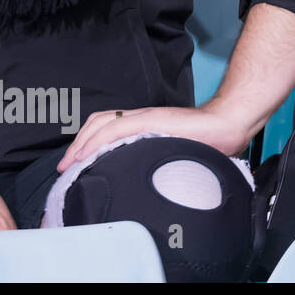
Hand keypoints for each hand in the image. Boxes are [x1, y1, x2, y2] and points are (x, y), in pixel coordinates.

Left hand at [57, 105, 252, 173]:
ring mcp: (146, 117)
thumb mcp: (175, 149)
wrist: (229, 124)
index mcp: (146, 124)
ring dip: (82, 142)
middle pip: (99, 121)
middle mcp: (142, 116)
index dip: (87, 142)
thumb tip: (142, 178)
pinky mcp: (152, 120)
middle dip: (78, 143)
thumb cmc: (209, 140)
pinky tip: (87, 154)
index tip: (75, 165)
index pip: (107, 125)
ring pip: (102, 122)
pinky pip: (116, 127)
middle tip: (66, 167)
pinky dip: (96, 140)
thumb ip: (157, 156)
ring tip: (72, 162)